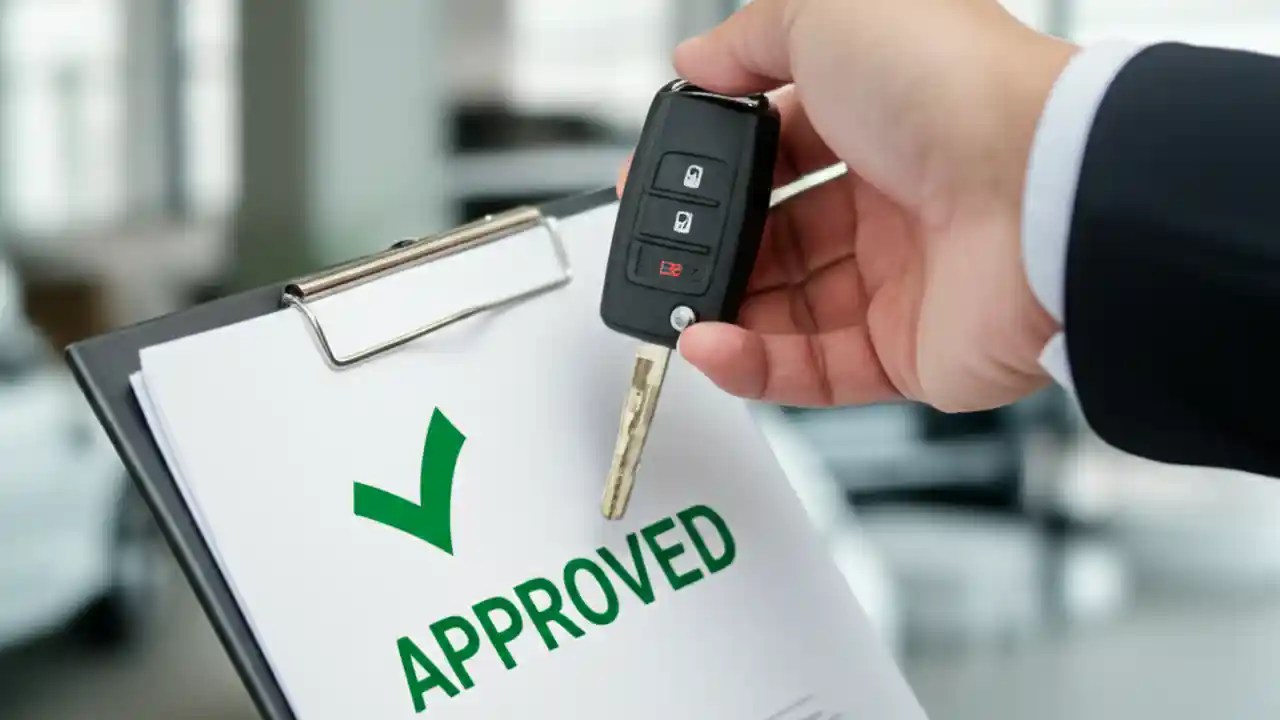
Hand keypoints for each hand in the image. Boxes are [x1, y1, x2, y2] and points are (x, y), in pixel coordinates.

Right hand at [620, 0, 1075, 411]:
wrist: (1043, 192)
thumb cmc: (959, 90)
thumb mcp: (831, 14)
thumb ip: (751, 38)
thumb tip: (696, 61)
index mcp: (884, 121)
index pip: (780, 151)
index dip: (716, 169)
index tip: (661, 183)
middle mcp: (898, 201)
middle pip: (779, 239)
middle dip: (713, 249)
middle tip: (663, 254)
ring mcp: (905, 281)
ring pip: (788, 312)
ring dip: (721, 313)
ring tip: (676, 310)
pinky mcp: (911, 354)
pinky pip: (815, 371)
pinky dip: (753, 365)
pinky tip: (710, 346)